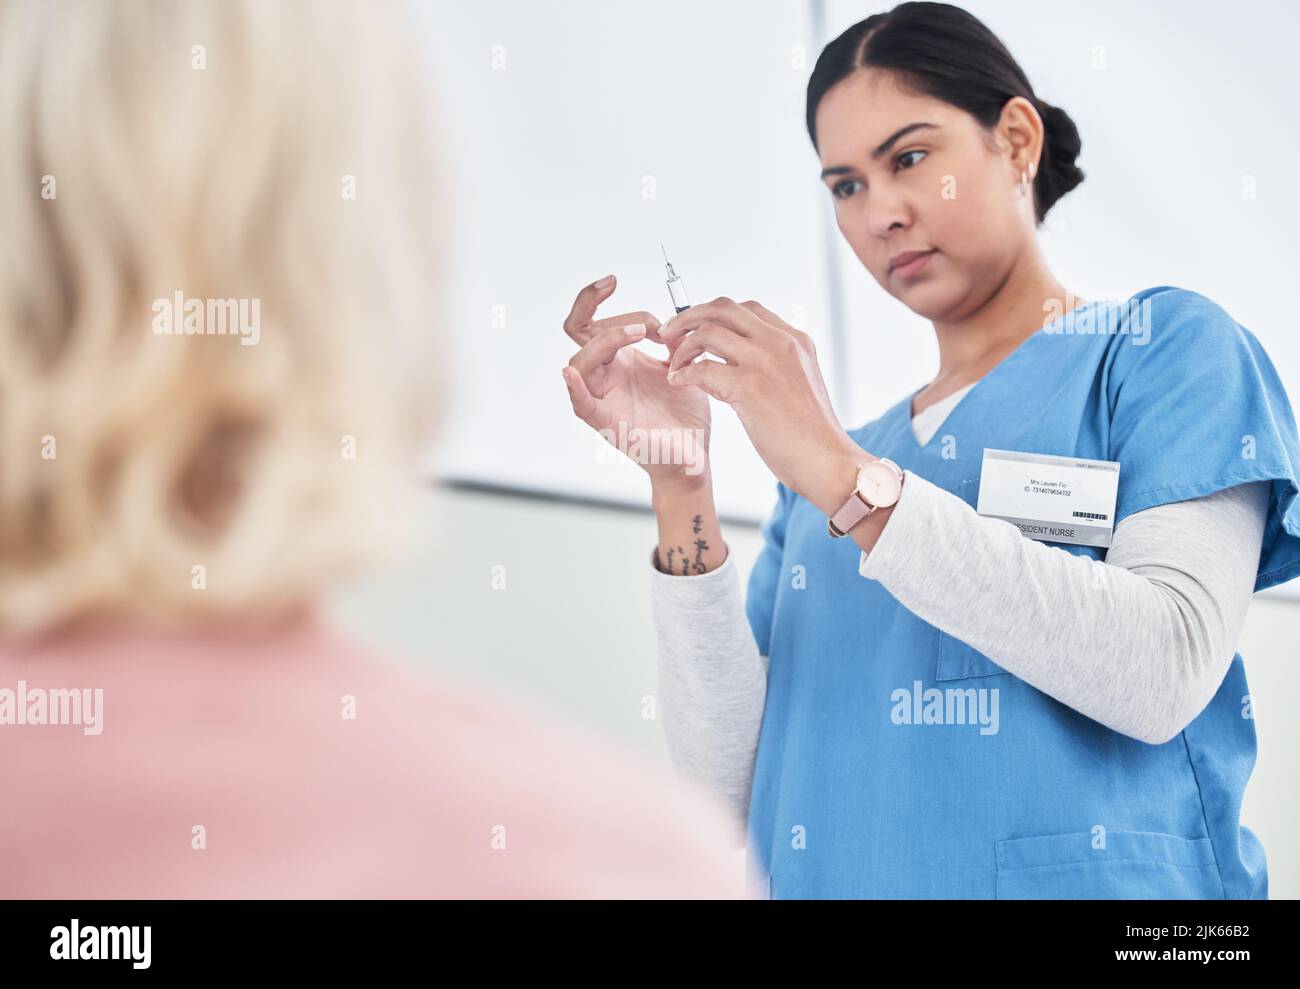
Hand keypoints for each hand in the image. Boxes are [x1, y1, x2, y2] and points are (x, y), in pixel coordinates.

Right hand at [561, 275, 710, 483]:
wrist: (694, 456)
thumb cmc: (686, 417)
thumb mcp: (686, 368)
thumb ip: (678, 342)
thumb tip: (678, 320)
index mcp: (622, 360)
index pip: (592, 321)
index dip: (595, 297)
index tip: (613, 280)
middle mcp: (607, 375)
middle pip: (582, 332)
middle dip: (606, 312)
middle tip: (648, 322)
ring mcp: (604, 398)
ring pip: (580, 360)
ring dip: (607, 339)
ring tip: (642, 334)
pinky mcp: (609, 423)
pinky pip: (582, 405)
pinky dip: (574, 388)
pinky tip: (570, 374)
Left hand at [659, 297, 861, 508]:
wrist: (828, 462)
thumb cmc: (811, 435)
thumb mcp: (798, 384)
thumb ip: (774, 365)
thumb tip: (735, 363)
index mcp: (795, 340)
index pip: (746, 309)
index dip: (712, 314)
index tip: (694, 330)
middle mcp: (781, 342)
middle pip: (723, 308)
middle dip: (688, 316)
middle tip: (668, 334)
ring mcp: (766, 362)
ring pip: (708, 332)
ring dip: (682, 346)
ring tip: (673, 365)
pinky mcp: (751, 387)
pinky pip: (703, 368)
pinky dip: (684, 373)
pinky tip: (678, 383)